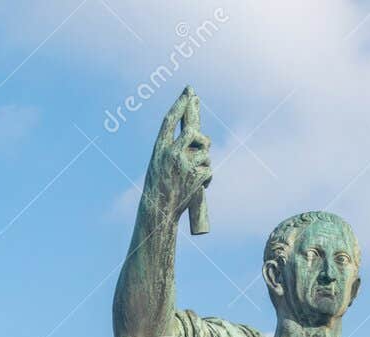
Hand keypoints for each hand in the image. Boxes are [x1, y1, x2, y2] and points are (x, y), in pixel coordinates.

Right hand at [146, 86, 211, 223]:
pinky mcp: (195, 178)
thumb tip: (198, 137)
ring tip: (196, 174)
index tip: (188, 91)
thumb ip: (175, 148)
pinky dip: (208, 177)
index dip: (180, 105)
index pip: (170, 120)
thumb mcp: (161, 164)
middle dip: (201, 138)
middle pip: (191, 132)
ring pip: (205, 152)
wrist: (160, 212)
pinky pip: (209, 169)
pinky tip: (201, 186)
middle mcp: (170, 154)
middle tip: (203, 145)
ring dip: (206, 161)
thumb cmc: (160, 187)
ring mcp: (183, 166)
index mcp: (159, 149)